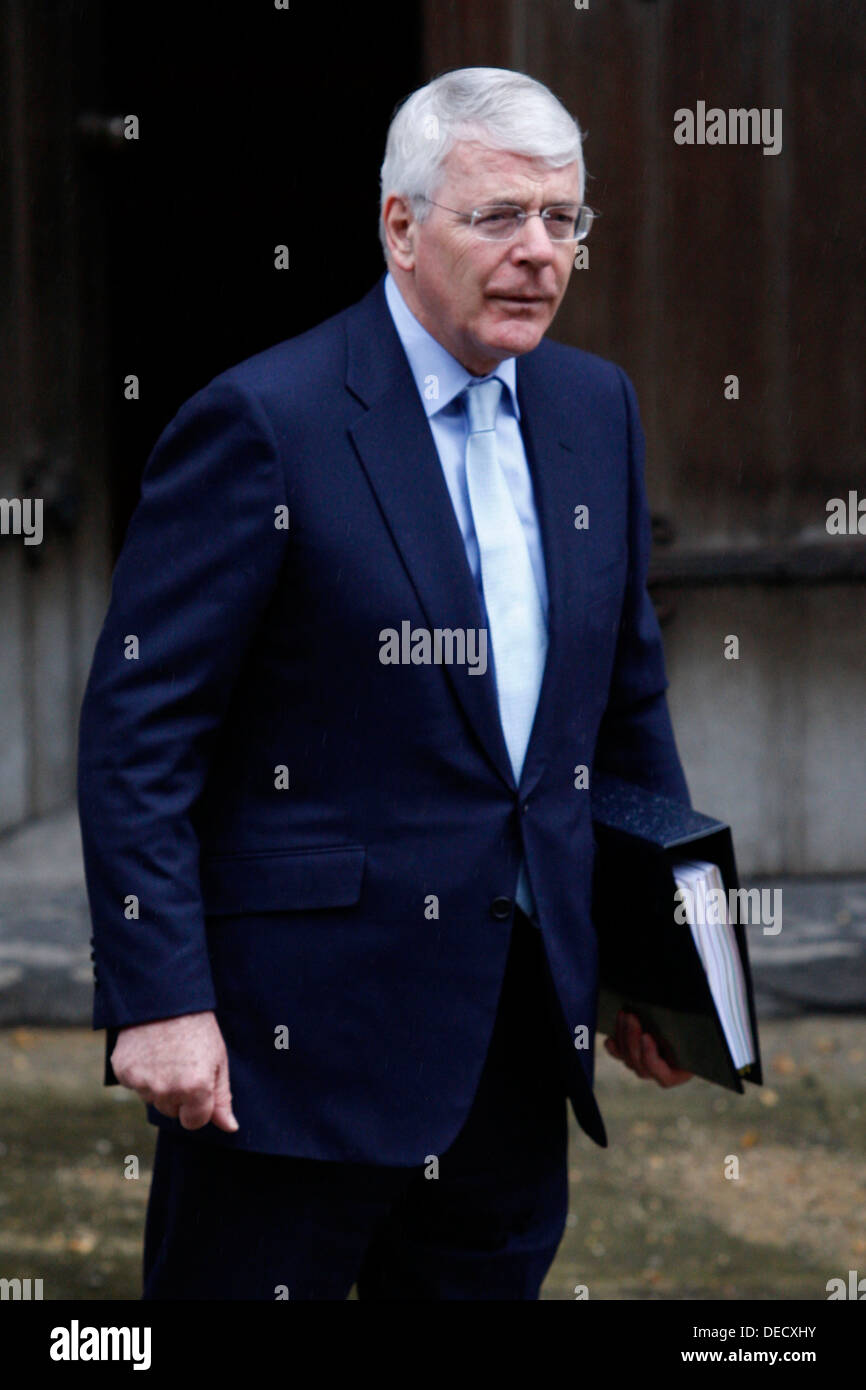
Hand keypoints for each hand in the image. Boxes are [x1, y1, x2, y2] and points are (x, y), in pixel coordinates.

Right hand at [110, 1010, 238, 1131]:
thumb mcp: (218, 1060)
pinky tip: (149, 1051)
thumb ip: (222, 1098)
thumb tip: (230, 1127)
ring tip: (166, 1053)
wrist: (164, 997)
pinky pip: (134, 1085)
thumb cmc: (198, 1027)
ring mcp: (142, 1082)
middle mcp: (167, 1090)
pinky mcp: (123, 1072)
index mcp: (196, 1088)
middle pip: (172, 1111)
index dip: (198, 1106)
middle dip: (178, 1094)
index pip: (194, 1122)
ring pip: (152, 1098)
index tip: (199, 1085)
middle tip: (183, 1062)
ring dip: (159, 1083)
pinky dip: (141, 1072)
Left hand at [603, 1010, 693, 1086]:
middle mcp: (661, 1074)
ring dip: (623, 1036)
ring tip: (625, 1015)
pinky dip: (614, 1048)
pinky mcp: (634, 1054)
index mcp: (680, 1074)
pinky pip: (620, 1056)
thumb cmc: (696, 1028)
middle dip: (633, 1039)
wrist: (693, 1022)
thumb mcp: (693, 1031)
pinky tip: (610, 1039)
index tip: (647, 1037)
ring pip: (629, 1059)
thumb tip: (686, 1020)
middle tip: (632, 1017)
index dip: (651, 1057)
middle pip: (640, 1065)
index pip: (663, 1076)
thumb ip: (684, 1032)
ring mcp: (645, 1065)